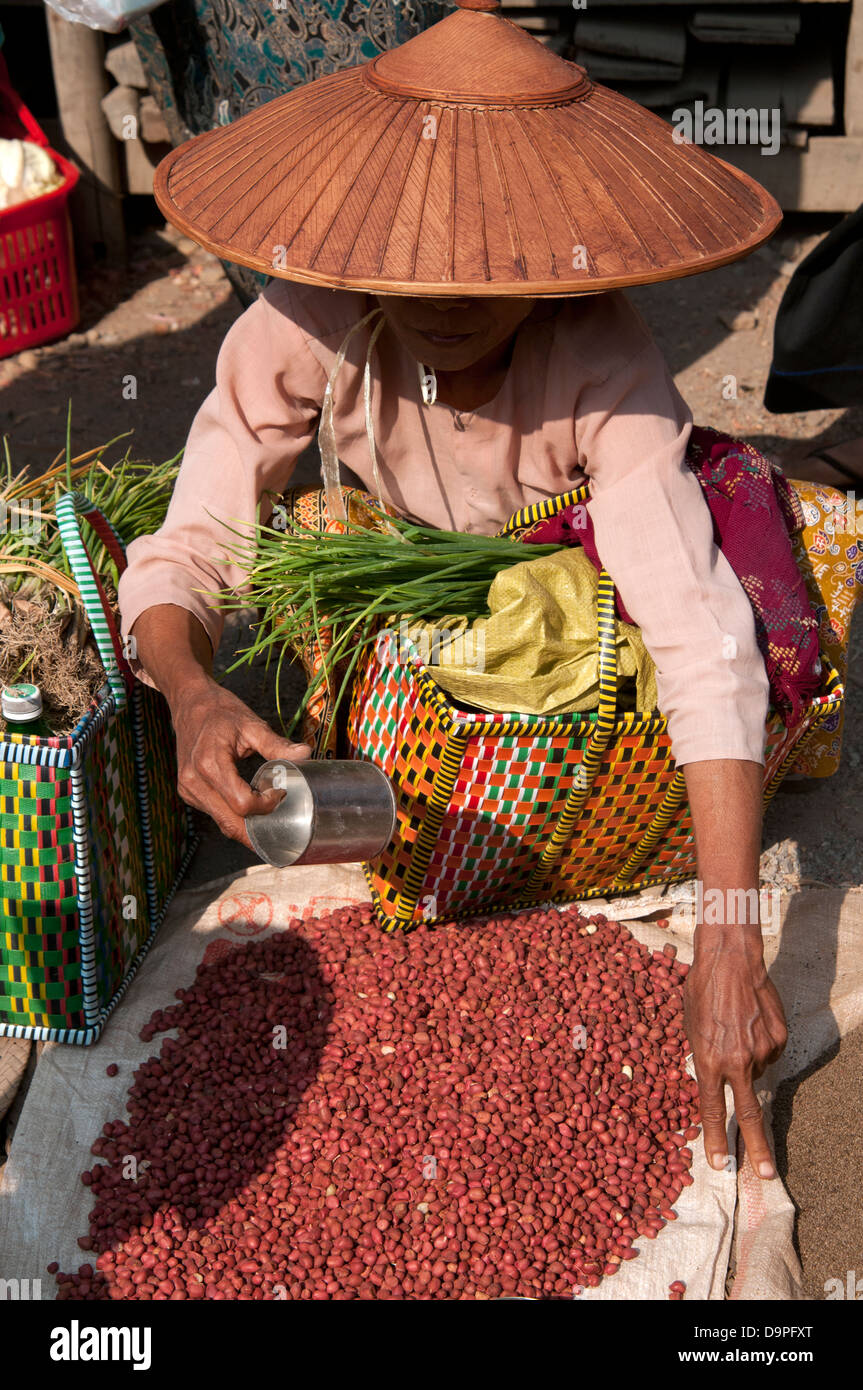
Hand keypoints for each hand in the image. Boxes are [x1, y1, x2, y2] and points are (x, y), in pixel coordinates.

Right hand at [172, 678, 310, 847]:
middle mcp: (194, 781)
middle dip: (257, 830)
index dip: (265, 805)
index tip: (280, 792)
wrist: (190, 703)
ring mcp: (188, 789)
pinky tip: (249, 806)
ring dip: (246, 825)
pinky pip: (215, 813)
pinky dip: (233, 815)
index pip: (242, 803)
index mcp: (210, 764)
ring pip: (221, 822)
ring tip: (267, 812)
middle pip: (230, 822)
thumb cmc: (220, 711)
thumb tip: (305, 755)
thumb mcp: (252, 724)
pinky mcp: (188, 792)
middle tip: (282, 824)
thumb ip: (277, 745)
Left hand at [684, 927, 786, 1179]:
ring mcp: (762, 1051)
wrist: (730, 960)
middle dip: (757, 1148)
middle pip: (749, 1115)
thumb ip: (701, 1057)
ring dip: (746, 1060)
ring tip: (735, 1029)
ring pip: (756, 1071)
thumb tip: (712, 1078)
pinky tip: (751, 1022)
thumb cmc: (700, 989)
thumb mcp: (689, 1027)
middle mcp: (737, 1061)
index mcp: (708, 1060)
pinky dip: (760, 1044)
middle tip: (765, 1173)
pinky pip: (769, 1052)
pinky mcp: (779, 1039)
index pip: (711, 1109)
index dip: (715, 1138)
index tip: (720, 1164)